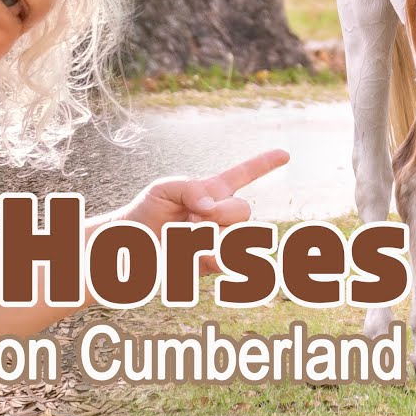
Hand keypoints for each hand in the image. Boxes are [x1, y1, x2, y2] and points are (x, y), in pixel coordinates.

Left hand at [116, 150, 288, 272]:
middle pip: (243, 210)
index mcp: (214, 191)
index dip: (265, 164)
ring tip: (181, 235)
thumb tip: (212, 207)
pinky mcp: (212, 261)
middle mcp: (222, 215)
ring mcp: (220, 238)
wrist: (129, 245)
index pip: (244, 175)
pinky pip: (223, 257)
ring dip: (203, 234)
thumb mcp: (165, 188)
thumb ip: (191, 187)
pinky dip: (206, 253)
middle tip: (192, 216)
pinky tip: (192, 253)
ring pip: (232, 235)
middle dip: (220, 211)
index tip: (285, 154)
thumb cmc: (148, 211)